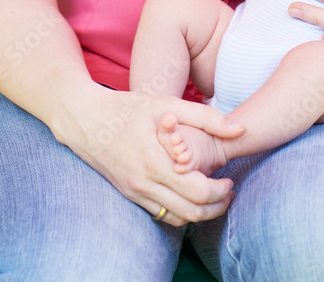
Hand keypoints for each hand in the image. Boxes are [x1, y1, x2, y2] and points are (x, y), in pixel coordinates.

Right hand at [57, 81, 244, 226]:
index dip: (220, 191)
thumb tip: (240, 128)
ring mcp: (135, 192)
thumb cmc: (127, 107)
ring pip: (176, 219)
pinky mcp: (129, 194)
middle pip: (191, 213)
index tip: (229, 179)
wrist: (83, 119)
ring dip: (199, 212)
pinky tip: (187, 193)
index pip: (198, 193)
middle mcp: (144, 184)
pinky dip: (179, 211)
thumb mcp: (166, 104)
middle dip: (216, 206)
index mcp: (155, 162)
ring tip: (213, 194)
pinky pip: (160, 214)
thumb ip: (206, 117)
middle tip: (228, 191)